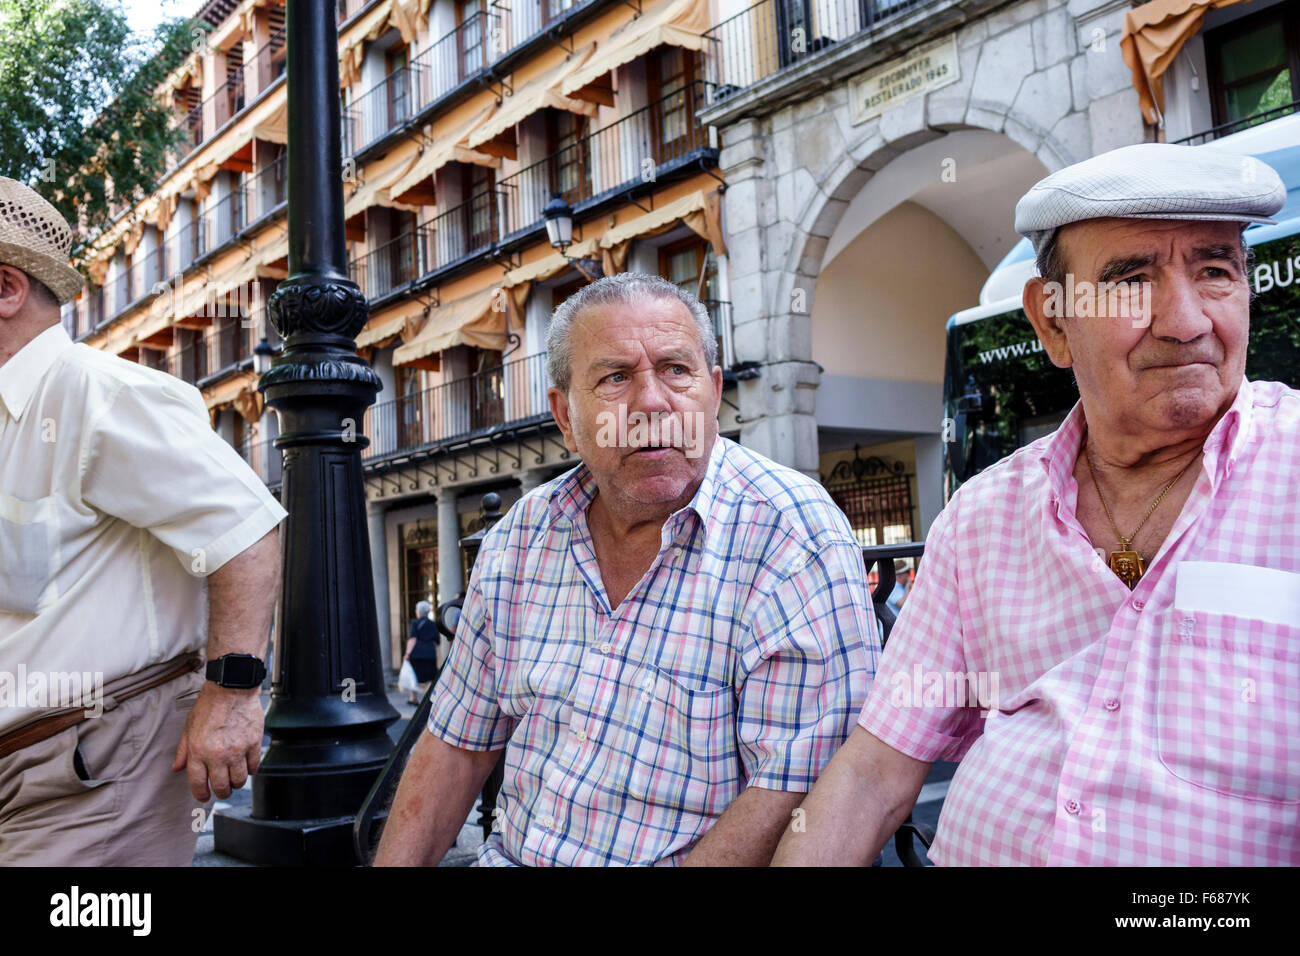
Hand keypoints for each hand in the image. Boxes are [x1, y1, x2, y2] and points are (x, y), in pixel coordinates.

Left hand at [171, 683, 263, 800]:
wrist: (232, 688)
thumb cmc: (210, 705)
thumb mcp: (189, 727)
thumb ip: (183, 751)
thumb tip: (177, 768)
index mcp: (198, 751)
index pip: (198, 784)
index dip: (201, 795)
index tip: (204, 795)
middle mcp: (218, 754)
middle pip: (222, 787)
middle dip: (221, 792)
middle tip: (222, 789)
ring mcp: (238, 750)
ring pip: (240, 780)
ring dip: (236, 782)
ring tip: (234, 777)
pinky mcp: (253, 744)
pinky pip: (254, 767)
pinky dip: (250, 769)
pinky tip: (246, 764)